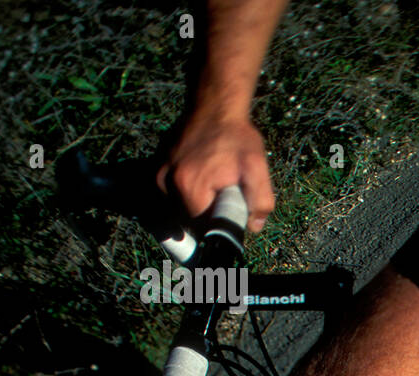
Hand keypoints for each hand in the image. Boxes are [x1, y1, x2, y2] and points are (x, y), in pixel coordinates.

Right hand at [157, 111, 274, 232]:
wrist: (215, 106)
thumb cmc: (237, 136)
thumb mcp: (257, 167)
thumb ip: (260, 200)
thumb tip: (253, 226)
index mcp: (190, 185)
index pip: (202, 224)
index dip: (220, 221)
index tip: (229, 206)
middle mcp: (167, 181)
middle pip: (190, 216)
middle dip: (209, 209)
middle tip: (225, 189)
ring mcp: (160, 173)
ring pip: (180, 205)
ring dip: (198, 200)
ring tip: (214, 178)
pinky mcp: (158, 166)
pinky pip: (171, 191)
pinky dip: (186, 190)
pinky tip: (203, 174)